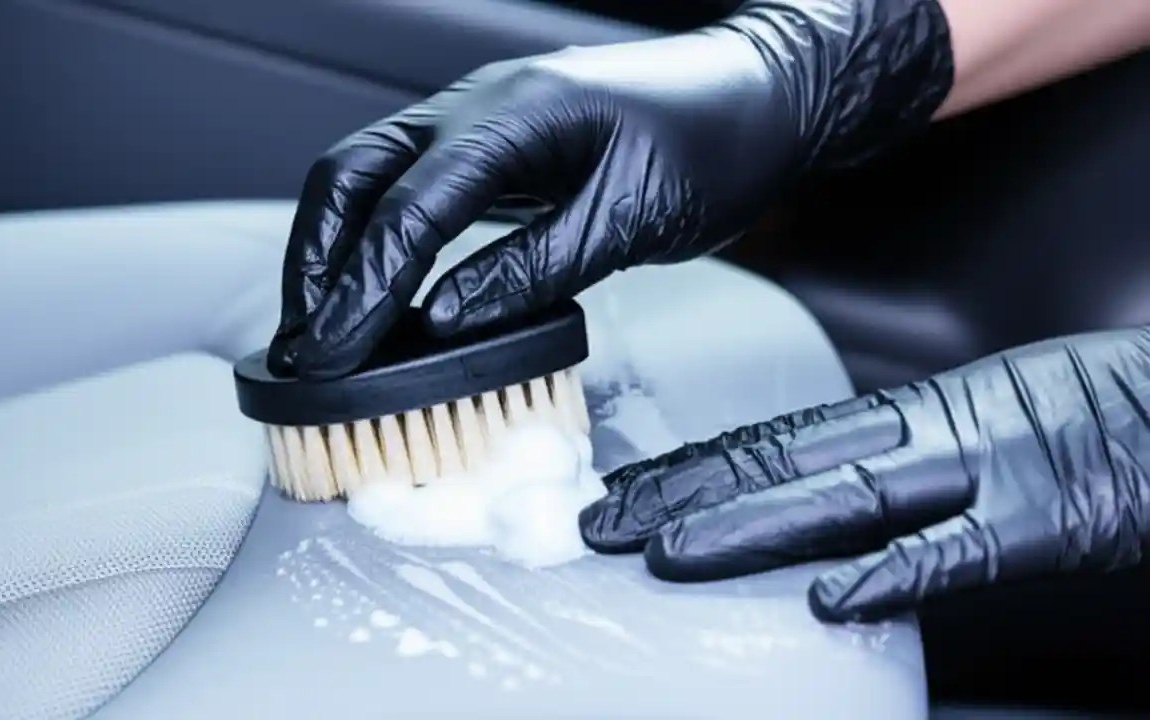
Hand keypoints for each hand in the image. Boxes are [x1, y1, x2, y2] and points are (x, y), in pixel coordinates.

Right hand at [268, 0, 954, 378]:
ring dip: (333, 248)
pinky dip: (374, 235)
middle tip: (303, 346)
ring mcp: (478, 113)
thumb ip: (533, 268)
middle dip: (315, 264)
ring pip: (367, 172)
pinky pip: (406, 180)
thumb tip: (445, 322)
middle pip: (352, 174)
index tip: (334, 358)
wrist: (760, 94)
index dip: (363, 292)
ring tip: (319, 322)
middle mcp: (477, 103)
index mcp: (513, 117)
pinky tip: (375, 282)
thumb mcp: (633, 219)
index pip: (407, 211)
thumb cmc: (715, 145)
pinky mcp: (491, 140)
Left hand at [579, 327, 1149, 622]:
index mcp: (923, 418)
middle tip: (604, 524)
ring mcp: (991, 473)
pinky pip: (963, 553)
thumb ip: (915, 462)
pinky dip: (895, 574)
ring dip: (749, 527)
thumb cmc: (1110, 417)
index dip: (698, 466)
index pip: (782, 443)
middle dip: (687, 496)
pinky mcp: (1051, 517)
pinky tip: (827, 599)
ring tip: (666, 551)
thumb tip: (837, 512)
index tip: (627, 488)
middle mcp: (937, 438)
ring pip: (847, 500)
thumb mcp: (997, 424)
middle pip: (788, 468)